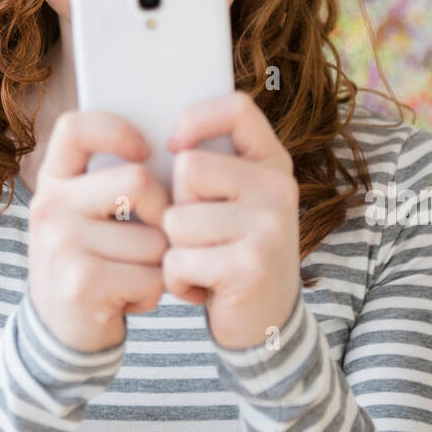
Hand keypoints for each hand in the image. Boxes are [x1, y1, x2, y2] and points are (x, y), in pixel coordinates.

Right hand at [27, 110, 170, 352]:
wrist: (59, 332)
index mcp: (53, 181)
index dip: (116, 130)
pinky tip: (130, 297)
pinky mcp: (82, 283)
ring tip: (133, 273)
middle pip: (138, 180)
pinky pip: (152, 276)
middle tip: (154, 235)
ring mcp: (61, 245)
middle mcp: (50, 207)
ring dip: (160, 263)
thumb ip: (109, 180)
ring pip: (154, 238)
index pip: (76, 127)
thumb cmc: (89, 261)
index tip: (144, 151)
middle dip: (163, 212)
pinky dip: (154, 292)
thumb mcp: (83, 214)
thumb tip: (175, 147)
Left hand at [160, 91, 301, 350]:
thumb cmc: (230, 253)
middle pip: (188, 168)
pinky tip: (203, 288)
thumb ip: (209, 168)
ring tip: (202, 263)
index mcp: (271, 164)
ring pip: (177, 218)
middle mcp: (278, 188)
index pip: (238, 108)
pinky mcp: (251, 264)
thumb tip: (152, 140)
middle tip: (201, 237)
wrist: (264, 324)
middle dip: (176, 206)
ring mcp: (269, 225)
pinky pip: (179, 259)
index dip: (198, 118)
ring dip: (175, 249)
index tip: (174, 145)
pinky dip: (178, 279)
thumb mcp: (231, 203)